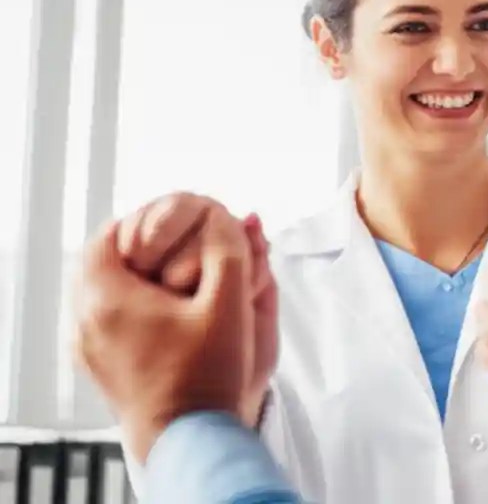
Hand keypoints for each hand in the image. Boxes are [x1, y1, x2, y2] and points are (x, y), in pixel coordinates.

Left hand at [74, 198, 266, 461]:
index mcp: (107, 297)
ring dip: (134, 279)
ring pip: (101, 293)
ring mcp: (88, 349)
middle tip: (175, 245)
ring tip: (174, 280)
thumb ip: (232, 251)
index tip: (176, 225)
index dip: (144, 221)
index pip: (109, 234)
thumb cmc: (206, 376)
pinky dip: (130, 308)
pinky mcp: (99, 369)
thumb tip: (230, 216)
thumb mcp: (230, 303)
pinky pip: (104, 323)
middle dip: (139, 247)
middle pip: (101, 263)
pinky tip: (166, 315)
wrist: (190, 440)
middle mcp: (86, 322)